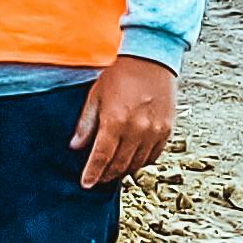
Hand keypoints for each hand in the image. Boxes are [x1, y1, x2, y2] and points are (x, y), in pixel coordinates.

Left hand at [70, 56, 175, 188]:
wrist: (151, 58)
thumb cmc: (121, 74)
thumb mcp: (96, 95)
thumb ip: (86, 123)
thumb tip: (76, 146)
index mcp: (115, 121)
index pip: (101, 157)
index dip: (92, 173)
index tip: (86, 184)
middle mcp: (136, 130)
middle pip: (119, 165)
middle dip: (106, 175)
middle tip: (98, 178)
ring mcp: (154, 132)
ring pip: (137, 164)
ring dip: (123, 170)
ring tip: (113, 171)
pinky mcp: (167, 130)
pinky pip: (153, 156)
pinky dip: (141, 161)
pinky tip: (132, 160)